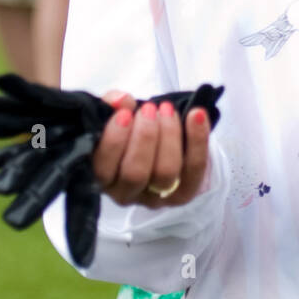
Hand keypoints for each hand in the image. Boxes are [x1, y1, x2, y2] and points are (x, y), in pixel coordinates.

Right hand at [94, 90, 211, 207]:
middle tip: (149, 109)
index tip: (125, 114)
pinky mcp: (182, 193)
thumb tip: (122, 101)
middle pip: (135, 173)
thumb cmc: (128, 128)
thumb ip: (110, 105)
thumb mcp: (112, 114)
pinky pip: (194, 169)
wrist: (156, 137)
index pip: (102, 170)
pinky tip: (196, 115)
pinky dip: (197, 140)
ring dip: (168, 136)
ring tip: (167, 110)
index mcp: (101, 177)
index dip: (114, 141)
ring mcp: (155, 197)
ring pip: (165, 173)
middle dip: (144, 136)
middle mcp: (125, 193)